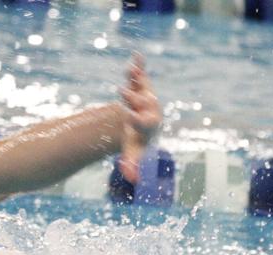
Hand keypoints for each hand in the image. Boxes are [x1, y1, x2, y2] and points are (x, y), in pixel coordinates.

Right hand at [118, 53, 160, 183]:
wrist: (146, 125)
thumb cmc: (138, 140)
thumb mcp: (133, 151)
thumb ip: (132, 164)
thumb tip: (134, 180)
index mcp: (149, 124)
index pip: (144, 122)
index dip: (138, 118)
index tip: (131, 115)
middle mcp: (150, 108)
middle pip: (142, 102)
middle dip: (133, 97)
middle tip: (122, 92)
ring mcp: (146, 95)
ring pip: (143, 86)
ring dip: (137, 77)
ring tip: (132, 69)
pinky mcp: (142, 85)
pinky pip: (140, 75)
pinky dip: (138, 66)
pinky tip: (137, 55)